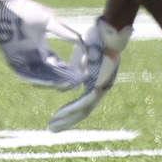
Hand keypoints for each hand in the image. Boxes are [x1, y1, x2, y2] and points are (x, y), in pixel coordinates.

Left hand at [0, 0, 83, 90]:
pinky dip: (39, 80)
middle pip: (50, 74)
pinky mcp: (13, 61)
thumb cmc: (26, 10)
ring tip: (66, 85)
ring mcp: (23, 61)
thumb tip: (82, 41)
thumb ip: (65, 32)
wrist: (5, 7)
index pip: (57, 64)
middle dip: (63, 80)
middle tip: (75, 84)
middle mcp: (33, 57)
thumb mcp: (50, 21)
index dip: (69, 70)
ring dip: (53, 82)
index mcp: (42, 48)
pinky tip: (51, 82)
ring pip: (40, 78)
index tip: (80, 74)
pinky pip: (27, 75)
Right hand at [49, 17, 131, 131]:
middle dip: (67, 121)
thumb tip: (73, 81)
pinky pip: (84, 103)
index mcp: (98, 81)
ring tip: (52, 127)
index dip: (71, 110)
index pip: (84, 101)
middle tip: (52, 129)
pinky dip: (70, 110)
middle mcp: (102, 87)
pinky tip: (58, 116)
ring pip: (84, 110)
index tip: (57, 116)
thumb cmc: (98, 39)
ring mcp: (102, 87)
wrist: (109, 32)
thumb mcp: (83, 55)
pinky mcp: (99, 85)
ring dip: (67, 120)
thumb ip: (77, 68)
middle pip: (84, 110)